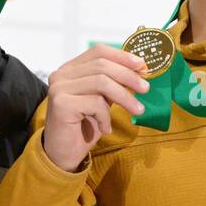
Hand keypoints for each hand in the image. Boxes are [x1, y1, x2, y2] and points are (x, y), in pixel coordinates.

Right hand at [42, 43, 149, 171]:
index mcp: (71, 69)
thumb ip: (113, 84)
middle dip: (128, 76)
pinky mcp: (61, 103)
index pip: (98, 51)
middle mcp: (62, 74)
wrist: (63, 155)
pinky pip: (94, 103)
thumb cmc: (84, 127)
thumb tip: (139, 71)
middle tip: (145, 89)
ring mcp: (59, 87)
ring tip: (137, 111)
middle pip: (102, 65)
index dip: (122, 56)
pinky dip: (106, 116)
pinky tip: (105, 128)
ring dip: (124, 97)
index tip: (142, 66)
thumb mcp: (103, 100)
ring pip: (101, 82)